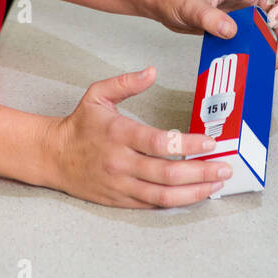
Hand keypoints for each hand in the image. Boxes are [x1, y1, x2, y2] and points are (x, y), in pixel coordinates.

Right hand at [42, 67, 232, 208]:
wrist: (53, 156)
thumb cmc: (80, 124)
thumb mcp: (97, 94)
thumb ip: (126, 83)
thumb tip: (152, 72)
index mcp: (119, 134)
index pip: (161, 143)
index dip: (189, 145)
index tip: (210, 142)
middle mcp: (121, 162)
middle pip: (168, 174)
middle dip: (201, 172)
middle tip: (224, 167)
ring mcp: (121, 184)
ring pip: (163, 195)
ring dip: (195, 191)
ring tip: (216, 184)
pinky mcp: (120, 200)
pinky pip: (153, 205)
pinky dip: (177, 202)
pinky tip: (195, 194)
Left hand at [135, 0, 277, 67]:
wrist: (160, 0)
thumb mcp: (190, 6)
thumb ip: (209, 17)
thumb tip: (231, 31)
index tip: (273, 23)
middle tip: (276, 55)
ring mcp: (244, 8)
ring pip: (273, 23)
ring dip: (276, 41)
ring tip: (269, 62)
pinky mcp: (238, 22)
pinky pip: (258, 33)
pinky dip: (261, 46)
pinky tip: (256, 60)